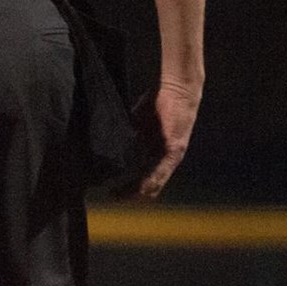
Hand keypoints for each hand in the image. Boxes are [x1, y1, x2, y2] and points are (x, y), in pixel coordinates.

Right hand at [122, 80, 200, 200]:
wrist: (176, 88)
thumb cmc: (157, 102)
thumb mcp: (137, 122)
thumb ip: (130, 136)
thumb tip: (111, 145)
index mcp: (156, 153)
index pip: (142, 178)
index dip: (127, 187)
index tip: (110, 191)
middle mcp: (166, 159)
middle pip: (147, 185)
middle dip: (129, 193)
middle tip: (112, 197)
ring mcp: (171, 156)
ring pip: (153, 182)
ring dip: (137, 191)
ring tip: (120, 195)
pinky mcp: (174, 149)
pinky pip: (160, 170)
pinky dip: (149, 181)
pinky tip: (139, 189)